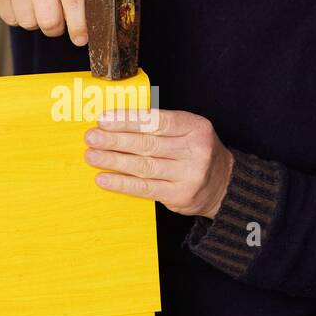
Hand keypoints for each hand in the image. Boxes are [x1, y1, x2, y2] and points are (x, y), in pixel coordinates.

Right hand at [0, 0, 87, 45]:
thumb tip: (89, 16)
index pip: (74, 0)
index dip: (78, 25)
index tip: (80, 38)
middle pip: (49, 21)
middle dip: (55, 27)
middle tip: (55, 18)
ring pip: (29, 24)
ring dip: (35, 20)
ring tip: (33, 1)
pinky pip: (12, 20)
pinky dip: (18, 16)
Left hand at [84, 109, 234, 218]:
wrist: (224, 185)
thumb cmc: (196, 152)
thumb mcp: (188, 131)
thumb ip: (160, 126)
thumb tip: (115, 122)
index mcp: (195, 127)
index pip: (156, 121)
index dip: (127, 120)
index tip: (103, 119)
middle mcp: (195, 150)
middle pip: (147, 143)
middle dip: (115, 139)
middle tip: (91, 137)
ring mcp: (189, 175)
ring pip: (143, 166)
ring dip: (113, 161)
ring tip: (92, 156)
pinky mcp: (180, 195)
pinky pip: (145, 188)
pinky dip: (121, 184)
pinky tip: (103, 179)